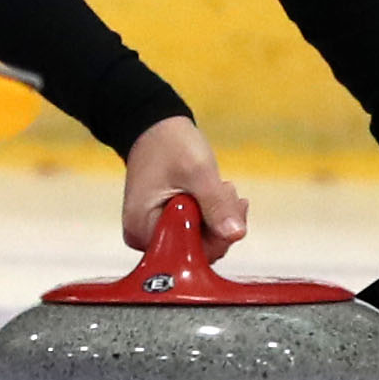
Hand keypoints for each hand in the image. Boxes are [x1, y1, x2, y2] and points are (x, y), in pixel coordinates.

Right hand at [120, 115, 248, 261]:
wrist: (154, 127)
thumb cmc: (169, 144)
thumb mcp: (197, 171)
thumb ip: (216, 204)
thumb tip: (235, 235)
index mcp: (142, 229)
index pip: (189, 252)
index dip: (216, 236)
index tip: (229, 206)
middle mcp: (144, 238)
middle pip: (196, 250)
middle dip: (219, 225)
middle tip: (227, 192)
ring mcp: (154, 232)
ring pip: (200, 241)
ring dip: (218, 218)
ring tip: (222, 187)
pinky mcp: (165, 224)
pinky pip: (195, 231)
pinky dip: (211, 216)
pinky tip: (217, 194)